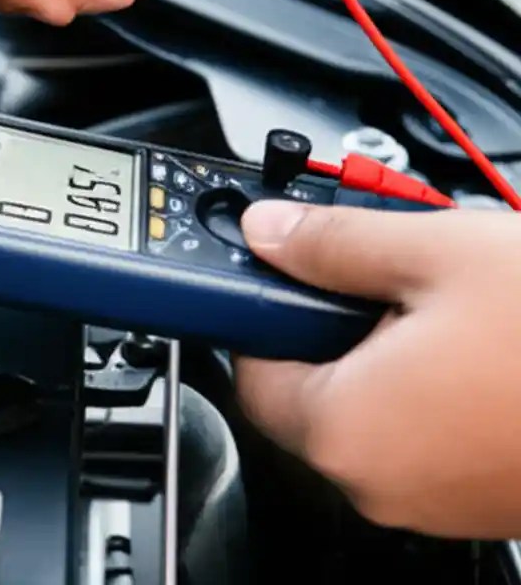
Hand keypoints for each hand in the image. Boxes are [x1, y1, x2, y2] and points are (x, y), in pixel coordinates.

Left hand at [235, 200, 520, 538]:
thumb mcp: (437, 252)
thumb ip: (332, 243)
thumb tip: (271, 232)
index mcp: (344, 427)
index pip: (250, 368)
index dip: (264, 309)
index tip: (284, 271)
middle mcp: (378, 483)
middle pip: (310, 395)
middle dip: (334, 329)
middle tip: (385, 274)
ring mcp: (434, 505)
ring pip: (374, 417)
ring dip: (390, 359)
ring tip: (453, 307)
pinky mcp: (484, 503)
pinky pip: (429, 442)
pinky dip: (437, 395)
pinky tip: (487, 349)